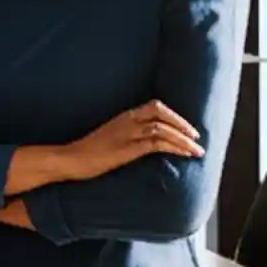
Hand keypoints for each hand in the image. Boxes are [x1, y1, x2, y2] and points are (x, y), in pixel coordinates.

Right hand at [61, 100, 203, 181]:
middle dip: (182, 123)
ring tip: (197, 150)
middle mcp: (126, 121)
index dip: (173, 115)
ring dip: (183, 138)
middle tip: (197, 137)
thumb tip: (146, 141)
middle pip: (160, 111)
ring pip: (162, 128)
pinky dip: (174, 147)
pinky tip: (184, 154)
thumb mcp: (109, 138)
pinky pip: (156, 143)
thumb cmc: (87, 153)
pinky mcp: (126, 149)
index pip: (154, 106)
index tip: (186, 127)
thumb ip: (127, 135)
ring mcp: (126, 134)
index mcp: (123, 117)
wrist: (69, 160)